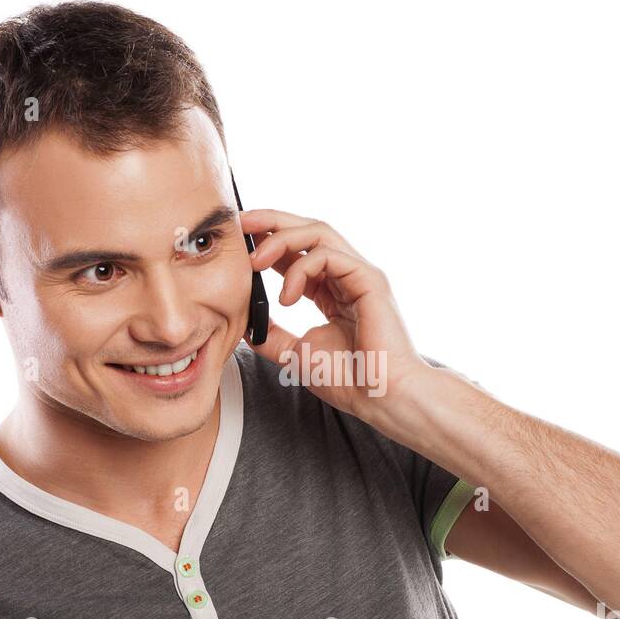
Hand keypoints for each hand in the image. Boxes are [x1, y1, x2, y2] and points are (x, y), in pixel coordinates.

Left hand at [241, 208, 428, 419]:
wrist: (380, 397)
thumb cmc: (350, 379)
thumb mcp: (296, 354)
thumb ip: (273, 337)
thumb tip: (245, 326)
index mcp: (333, 291)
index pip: (298, 252)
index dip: (268, 241)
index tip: (238, 241)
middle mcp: (347, 276)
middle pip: (308, 230)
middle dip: (271, 221)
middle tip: (240, 222)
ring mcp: (360, 275)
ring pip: (319, 232)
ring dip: (281, 238)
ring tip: (255, 259)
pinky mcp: (369, 279)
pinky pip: (328, 255)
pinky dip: (300, 269)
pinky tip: (287, 296)